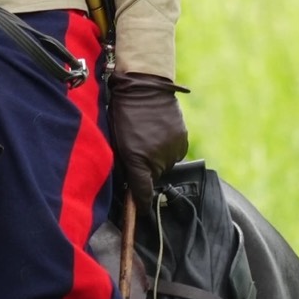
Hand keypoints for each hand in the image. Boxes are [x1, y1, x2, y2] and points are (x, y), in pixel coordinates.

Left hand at [107, 71, 188, 201]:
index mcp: (138, 161)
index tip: (140, 212)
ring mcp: (172, 150)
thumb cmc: (123, 112)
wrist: (144, 86)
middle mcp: (158, 160)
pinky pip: (174, 153)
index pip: (142, 193)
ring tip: (147, 137)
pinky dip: (166, 149)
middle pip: (153, 178)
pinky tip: (157, 133)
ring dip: (157, 159)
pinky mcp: (183, 140)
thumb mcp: (116, 141)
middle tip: (136, 150)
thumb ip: (122, 165)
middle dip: (145, 171)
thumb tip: (128, 182)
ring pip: (164, 165)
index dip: (140, 205)